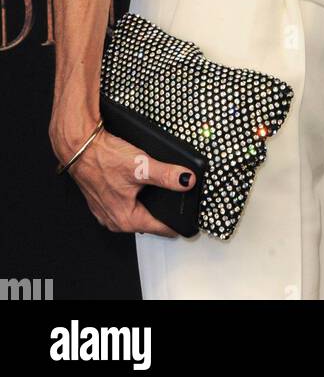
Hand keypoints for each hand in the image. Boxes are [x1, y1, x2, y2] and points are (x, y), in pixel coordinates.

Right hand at [52, 125, 193, 236]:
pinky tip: (139, 183)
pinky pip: (125, 202)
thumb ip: (167, 175)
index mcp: (126, 219)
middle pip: (149, 221)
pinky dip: (135, 195)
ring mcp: (107, 211)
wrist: (81, 147)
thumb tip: (187, 181)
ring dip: (148, 203)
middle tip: (178, 199)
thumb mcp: (142, 166)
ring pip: (136, 211)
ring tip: (160, 190)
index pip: (160, 228)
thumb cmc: (104, 159)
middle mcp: (115, 220)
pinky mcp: (103, 199)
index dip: (176, 223)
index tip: (189, 221)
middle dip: (163, 212)